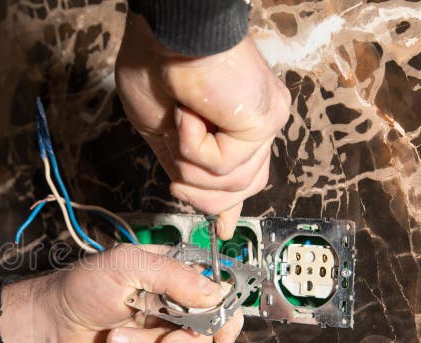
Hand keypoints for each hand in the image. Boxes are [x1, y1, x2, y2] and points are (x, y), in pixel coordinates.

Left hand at [0, 245, 243, 342]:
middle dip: (185, 339)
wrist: (50, 325)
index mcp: (174, 272)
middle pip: (209, 327)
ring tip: (111, 338)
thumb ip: (172, 275)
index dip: (227, 309)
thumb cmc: (83, 286)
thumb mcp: (126, 265)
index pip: (218, 288)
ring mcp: (164, 332)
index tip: (222, 330)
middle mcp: (175, 303)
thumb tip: (215, 294)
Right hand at [115, 12, 290, 238]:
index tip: (224, 229)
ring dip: (190, 162)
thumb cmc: (156, 68)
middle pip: (240, 191)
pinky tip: (190, 114)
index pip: (243, 178)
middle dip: (200, 189)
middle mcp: (255, 128)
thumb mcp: (162, 134)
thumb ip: (186, 172)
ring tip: (181, 121)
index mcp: (233, 129)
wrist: (163, 36)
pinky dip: (194, 145)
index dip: (229, 206)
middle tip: (176, 150)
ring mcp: (263, 126)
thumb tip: (205, 210)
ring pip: (229, 186)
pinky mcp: (264, 122)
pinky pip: (224, 166)